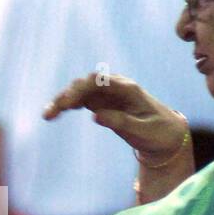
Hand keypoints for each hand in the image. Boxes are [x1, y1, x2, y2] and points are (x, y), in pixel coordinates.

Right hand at [44, 72, 190, 163]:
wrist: (166, 133)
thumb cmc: (158, 132)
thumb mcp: (143, 131)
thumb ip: (121, 123)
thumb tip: (95, 116)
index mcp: (128, 89)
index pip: (99, 81)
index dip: (80, 90)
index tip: (67, 104)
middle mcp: (115, 86)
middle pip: (85, 84)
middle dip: (67, 95)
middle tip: (51, 113)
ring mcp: (107, 92)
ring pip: (80, 90)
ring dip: (63, 100)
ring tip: (47, 115)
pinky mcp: (102, 101)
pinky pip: (80, 99)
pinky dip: (67, 105)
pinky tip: (53, 113)